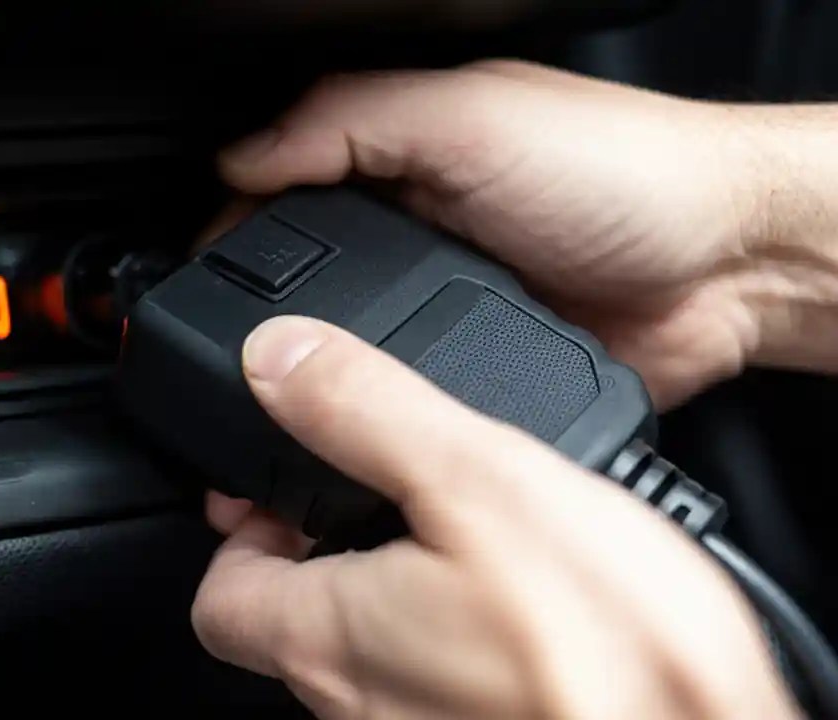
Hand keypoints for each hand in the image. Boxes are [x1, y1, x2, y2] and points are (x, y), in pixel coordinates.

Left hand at [192, 315, 799, 717]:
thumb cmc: (614, 646)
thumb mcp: (481, 480)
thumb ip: (364, 413)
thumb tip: (278, 358)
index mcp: (329, 636)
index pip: (217, 596)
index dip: (237, 532)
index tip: (279, 481)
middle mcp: (357, 705)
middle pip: (288, 621)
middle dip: (317, 548)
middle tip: (372, 488)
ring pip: (364, 651)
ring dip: (387, 584)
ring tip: (450, 523)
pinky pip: (436, 677)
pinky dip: (449, 625)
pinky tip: (514, 589)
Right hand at [217, 60, 837, 408]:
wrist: (727, 269)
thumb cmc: (621, 171)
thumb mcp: (471, 119)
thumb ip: (351, 124)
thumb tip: (241, 153)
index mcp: (398, 163)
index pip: (282, 192)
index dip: (228, 230)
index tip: (189, 277)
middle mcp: (411, 237)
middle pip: (300, 280)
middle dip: (251, 317)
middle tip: (213, 359)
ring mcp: (437, 313)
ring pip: (342, 348)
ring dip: (301, 374)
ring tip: (256, 407)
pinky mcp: (468, 377)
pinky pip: (397, 397)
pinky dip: (363, 410)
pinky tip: (341, 421)